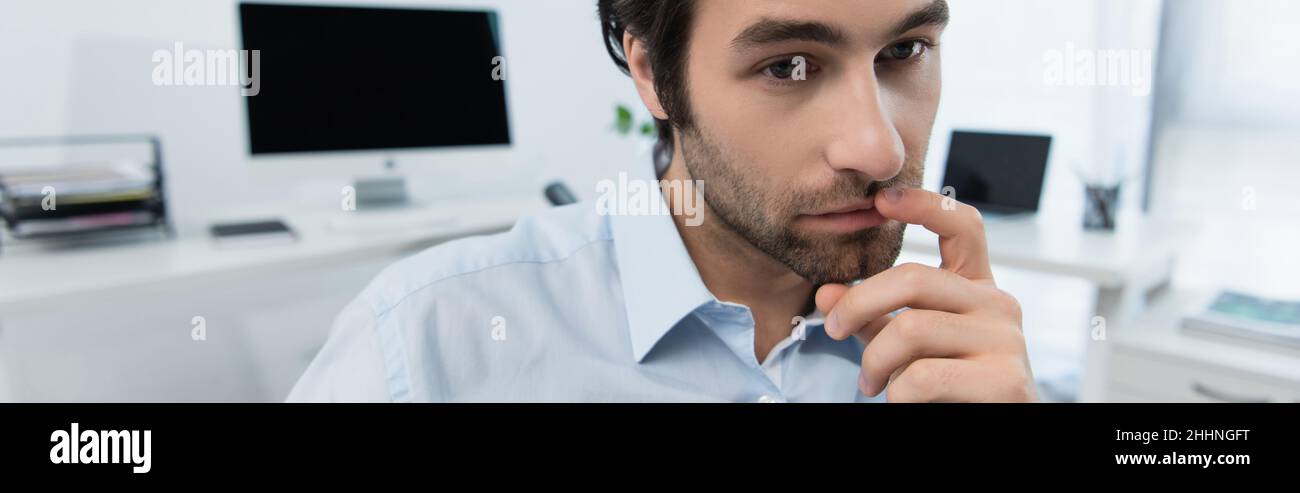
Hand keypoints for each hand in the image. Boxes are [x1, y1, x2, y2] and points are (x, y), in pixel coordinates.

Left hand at [816, 187, 1036, 401]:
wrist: (993, 435)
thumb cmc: (947, 390)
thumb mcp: (908, 346)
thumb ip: (873, 317)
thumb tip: (825, 291)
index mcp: (978, 291)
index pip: (963, 227)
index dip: (924, 205)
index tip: (880, 200)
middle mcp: (999, 306)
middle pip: (914, 278)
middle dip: (858, 303)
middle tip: (834, 329)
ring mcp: (1007, 341)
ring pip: (910, 330)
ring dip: (874, 362)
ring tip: (870, 383)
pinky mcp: (1005, 381)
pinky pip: (924, 376)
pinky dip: (897, 392)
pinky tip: (899, 400)